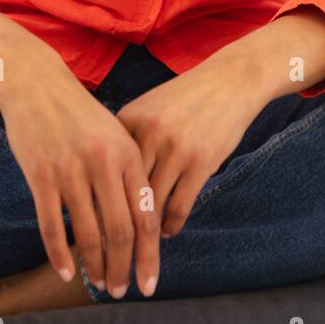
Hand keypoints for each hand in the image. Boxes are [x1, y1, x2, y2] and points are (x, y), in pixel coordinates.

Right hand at [0, 42, 160, 298]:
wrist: (38, 83)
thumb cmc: (81, 114)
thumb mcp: (115, 135)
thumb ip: (130, 175)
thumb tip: (143, 225)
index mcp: (127, 153)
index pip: (146, 215)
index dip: (150, 255)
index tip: (149, 282)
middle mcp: (103, 162)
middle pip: (120, 230)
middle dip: (124, 268)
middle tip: (121, 290)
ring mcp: (70, 169)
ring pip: (87, 233)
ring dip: (95, 266)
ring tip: (99, 282)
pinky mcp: (40, 174)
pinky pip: (52, 226)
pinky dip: (59, 254)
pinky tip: (66, 271)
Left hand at [115, 49, 263, 237]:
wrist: (230, 80)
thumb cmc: (186, 98)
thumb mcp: (150, 108)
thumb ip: (129, 139)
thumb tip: (106, 183)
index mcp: (129, 118)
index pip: (104, 169)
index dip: (98, 199)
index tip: (94, 223)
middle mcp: (148, 132)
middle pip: (124, 190)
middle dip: (118, 222)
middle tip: (115, 243)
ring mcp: (175, 148)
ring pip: (151, 204)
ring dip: (146, 230)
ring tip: (144, 240)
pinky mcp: (201, 162)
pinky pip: (179, 207)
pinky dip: (171, 226)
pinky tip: (169, 230)